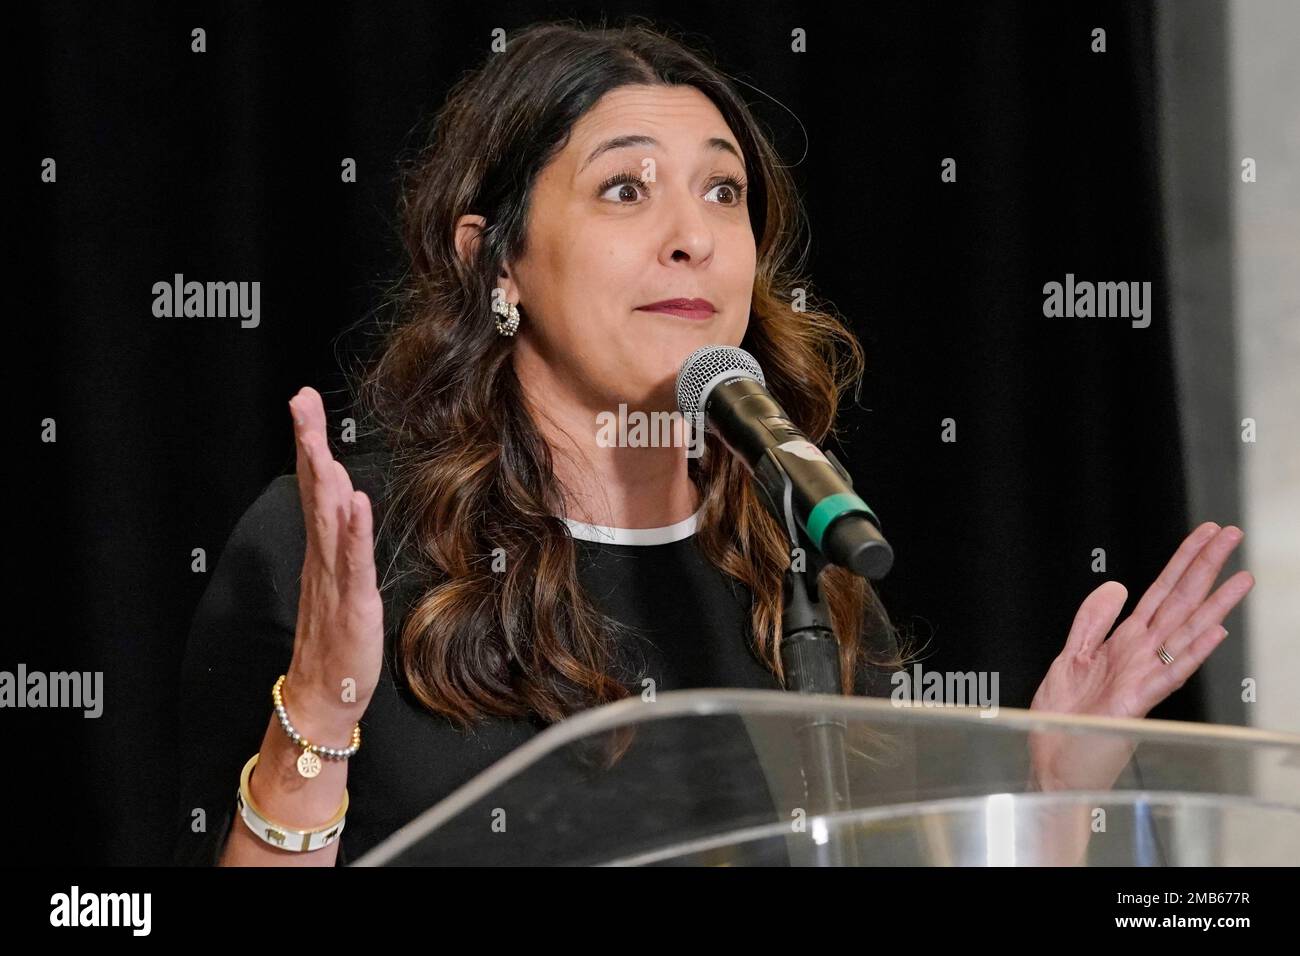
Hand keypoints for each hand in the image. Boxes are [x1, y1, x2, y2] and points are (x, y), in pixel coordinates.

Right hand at [282, 386, 384, 738]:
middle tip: (300, 401)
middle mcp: (323, 559)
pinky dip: (355, 532)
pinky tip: (355, 503)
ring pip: (329, 520)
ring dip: (325, 478)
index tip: (303, 403)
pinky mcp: (354, 604)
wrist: (322, 699)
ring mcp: (335, 580)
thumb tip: (347, 496)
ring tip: (319, 440)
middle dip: (309, 444)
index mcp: (322, 552)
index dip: (310, 444)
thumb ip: (342, 539)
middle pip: (315, 492)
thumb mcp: (341, 581)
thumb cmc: (334, 644)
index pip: (315, 487)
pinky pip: (354, 564)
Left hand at [1028, 522, 1253, 790]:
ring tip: (1241, 577)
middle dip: (1204, 567)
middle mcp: (1138, 657)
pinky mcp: (1135, 702)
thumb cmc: (1063, 722)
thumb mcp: (1069, 658)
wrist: (1052, 764)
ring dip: (1214, 605)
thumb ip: (1092, 621)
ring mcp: (1141, 677)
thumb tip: (1116, 585)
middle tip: (1230, 535)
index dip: (1181, 561)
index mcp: (1122, 644)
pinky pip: (1168, 672)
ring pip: (1184, 633)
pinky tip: (1213, 631)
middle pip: (1179, 603)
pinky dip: (1191, 652)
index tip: (1204, 533)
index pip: (1160, 593)